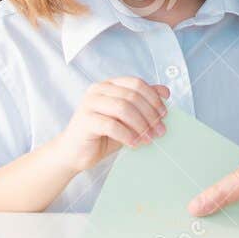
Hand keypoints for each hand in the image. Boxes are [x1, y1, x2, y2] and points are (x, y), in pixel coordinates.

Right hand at [45, 78, 169, 175]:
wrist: (73, 154)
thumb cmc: (102, 136)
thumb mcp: (126, 119)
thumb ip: (142, 104)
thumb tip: (165, 92)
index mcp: (109, 85)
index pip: (136, 83)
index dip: (153, 97)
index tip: (164, 113)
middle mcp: (98, 90)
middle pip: (132, 95)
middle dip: (150, 114)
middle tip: (160, 130)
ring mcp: (89, 104)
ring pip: (123, 108)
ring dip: (141, 125)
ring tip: (149, 139)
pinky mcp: (85, 120)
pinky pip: (112, 125)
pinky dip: (127, 135)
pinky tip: (134, 144)